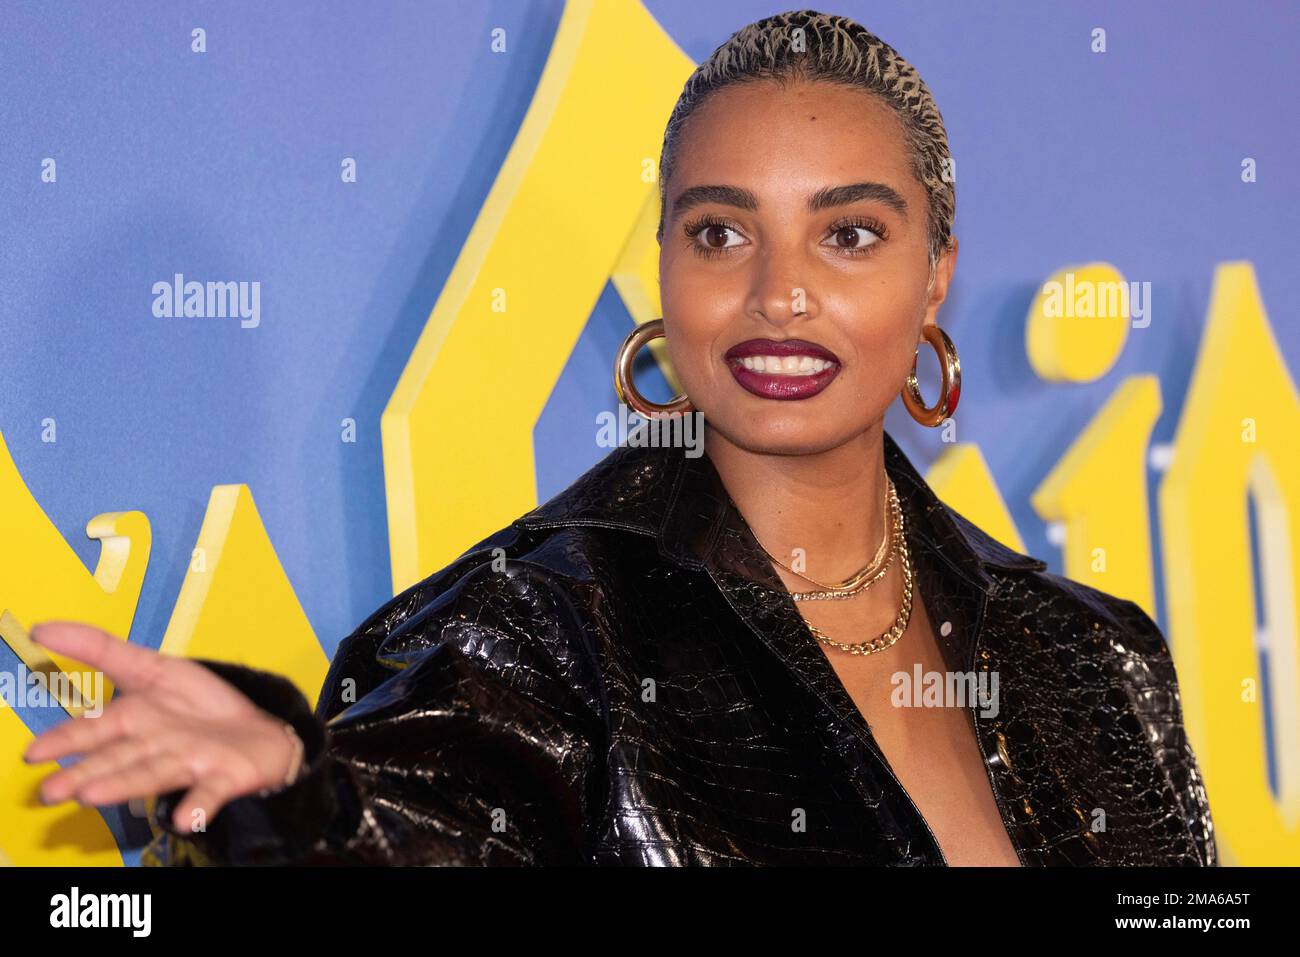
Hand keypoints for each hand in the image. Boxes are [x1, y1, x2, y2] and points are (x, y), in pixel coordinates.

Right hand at [22, 621, 304, 832]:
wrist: (257, 729)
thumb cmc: (197, 705)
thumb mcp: (150, 668)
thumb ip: (99, 649)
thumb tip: (41, 629)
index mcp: (135, 721)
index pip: (94, 730)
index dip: (65, 740)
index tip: (33, 754)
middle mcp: (156, 747)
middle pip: (118, 759)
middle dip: (86, 773)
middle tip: (52, 792)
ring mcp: (190, 763)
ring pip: (154, 774)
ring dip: (126, 785)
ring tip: (94, 796)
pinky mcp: (224, 776)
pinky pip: (210, 792)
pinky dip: (198, 805)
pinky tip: (187, 818)